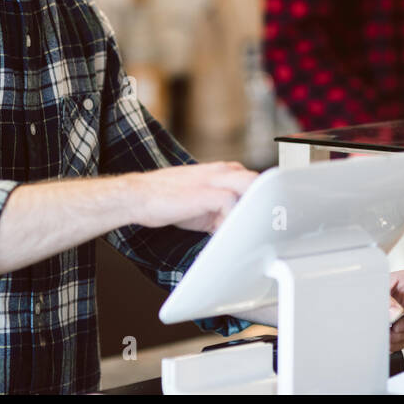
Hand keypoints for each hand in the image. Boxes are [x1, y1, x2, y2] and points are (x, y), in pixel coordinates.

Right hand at [128, 161, 255, 232]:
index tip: (265, 218)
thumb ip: (220, 209)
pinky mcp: (207, 192)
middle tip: (263, 226)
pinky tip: (224, 232)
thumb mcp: (200, 201)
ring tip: (249, 230)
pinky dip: (233, 220)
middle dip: (264, 203)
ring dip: (251, 209)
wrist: (138, 196)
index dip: (262, 198)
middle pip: (259, 180)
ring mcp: (215, 180)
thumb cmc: (165, 200)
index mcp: (221, 171)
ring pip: (251, 186)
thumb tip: (235, 228)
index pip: (254, 179)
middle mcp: (221, 171)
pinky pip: (232, 203)